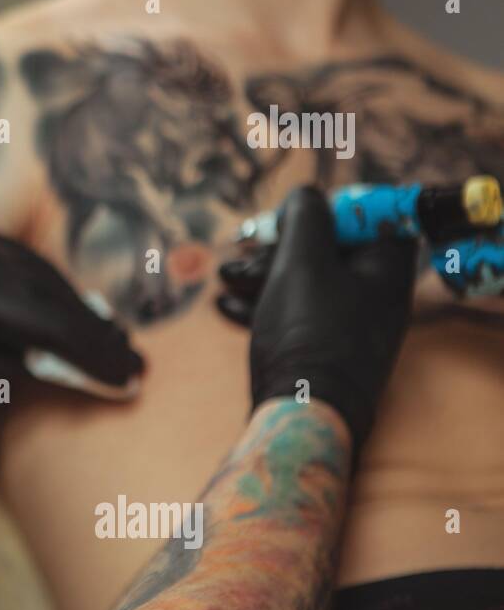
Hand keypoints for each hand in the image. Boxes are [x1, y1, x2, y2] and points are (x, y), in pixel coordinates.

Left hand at [0, 222, 143, 399]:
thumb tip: (69, 368)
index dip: (100, 356)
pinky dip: (46, 285)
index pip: (60, 328)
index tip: (131, 379)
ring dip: (78, 307)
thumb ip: (16, 367)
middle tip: (134, 363)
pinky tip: (65, 305)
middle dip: (99, 334)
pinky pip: (19, 259)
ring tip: (109, 338)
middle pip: (60, 298)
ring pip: (43, 274)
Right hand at [217, 186, 418, 449]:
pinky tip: (227, 306)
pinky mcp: (323, 352)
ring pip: (305, 282)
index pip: (370, 217)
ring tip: (224, 278)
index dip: (327, 209)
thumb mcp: (303, 260)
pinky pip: (295, 315)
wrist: (300, 413)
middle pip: (328, 249)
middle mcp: (375, 296)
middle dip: (278, 246)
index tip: (289, 217)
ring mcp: (350, 327)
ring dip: (262, 274)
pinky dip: (263, 305)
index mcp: (385, 269)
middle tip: (243, 251)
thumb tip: (305, 197)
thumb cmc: (307, 332)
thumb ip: (306, 216)